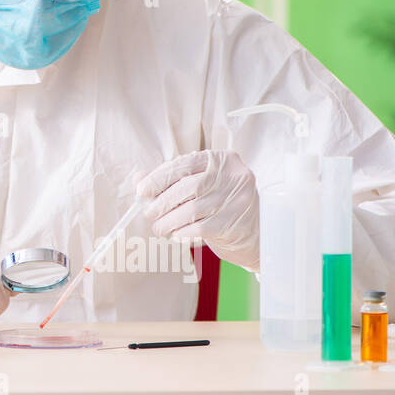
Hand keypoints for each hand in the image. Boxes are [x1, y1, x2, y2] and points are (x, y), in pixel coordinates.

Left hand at [136, 150, 259, 270]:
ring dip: (168, 221)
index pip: (184, 164)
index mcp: (222, 159)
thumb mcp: (200, 182)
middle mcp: (233, 176)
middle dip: (162, 202)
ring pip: (192, 210)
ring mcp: (237, 200)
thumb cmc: (221, 202)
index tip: (141, 190)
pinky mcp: (236, 222)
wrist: (255, 231)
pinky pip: (200, 228)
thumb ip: (171, 177)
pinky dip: (182, 232)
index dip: (159, 177)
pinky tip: (175, 235)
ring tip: (158, 227)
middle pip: (187, 187)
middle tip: (148, 213)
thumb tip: (139, 178)